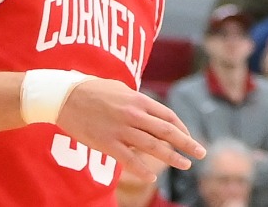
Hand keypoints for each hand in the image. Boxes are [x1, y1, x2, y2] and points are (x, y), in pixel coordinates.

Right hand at [58, 77, 205, 176]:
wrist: (66, 96)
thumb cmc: (95, 90)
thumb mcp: (123, 90)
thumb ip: (138, 103)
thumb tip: (151, 114)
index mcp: (140, 101)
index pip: (169, 116)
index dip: (182, 128)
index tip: (189, 137)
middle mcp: (135, 115)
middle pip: (167, 132)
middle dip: (186, 143)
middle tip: (201, 153)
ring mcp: (121, 130)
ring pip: (152, 147)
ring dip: (171, 157)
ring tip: (185, 165)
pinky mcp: (106, 144)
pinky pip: (128, 159)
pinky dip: (141, 169)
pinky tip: (152, 177)